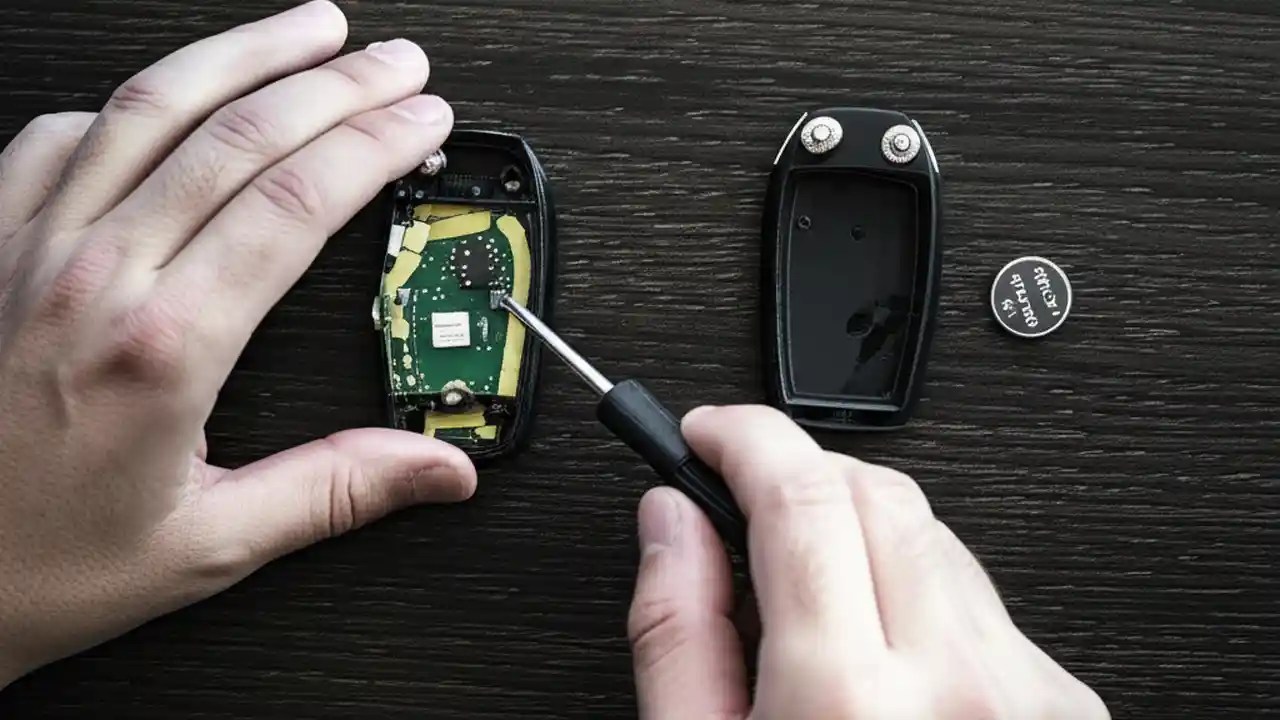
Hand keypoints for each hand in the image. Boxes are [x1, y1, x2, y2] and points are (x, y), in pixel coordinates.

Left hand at [0, 1, 470, 686]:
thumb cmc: (35, 565)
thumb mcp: (206, 545)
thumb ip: (335, 491)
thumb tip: (438, 469)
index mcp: (163, 346)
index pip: (295, 203)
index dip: (373, 145)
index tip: (422, 120)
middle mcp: (94, 276)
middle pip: (239, 136)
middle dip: (334, 84)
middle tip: (395, 63)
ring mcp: (29, 248)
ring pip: (151, 110)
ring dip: (242, 55)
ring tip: (308, 27)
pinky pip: (57, 138)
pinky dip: (127, 103)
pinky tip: (164, 97)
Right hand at [628, 406, 1108, 718]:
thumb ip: (676, 633)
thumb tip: (671, 523)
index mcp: (846, 701)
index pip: (800, 494)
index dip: (743, 437)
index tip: (708, 433)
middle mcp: (957, 686)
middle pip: (875, 492)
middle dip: (797, 473)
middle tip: (742, 498)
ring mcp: (1026, 696)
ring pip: (934, 535)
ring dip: (857, 530)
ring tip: (806, 595)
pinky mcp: (1063, 709)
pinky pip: (980, 598)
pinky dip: (916, 589)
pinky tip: (878, 647)